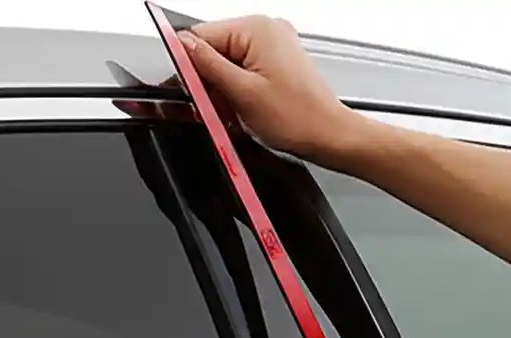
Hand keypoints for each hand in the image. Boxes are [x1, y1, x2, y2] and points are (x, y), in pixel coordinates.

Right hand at [180, 16, 363, 159]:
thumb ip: (207, 65)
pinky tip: (245, 107)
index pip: (201, 35)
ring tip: (238, 110)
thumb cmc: (298, 118)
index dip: (189, 66)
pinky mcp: (278, 61)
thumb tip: (182, 45)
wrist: (329, 135)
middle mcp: (267, 30)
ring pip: (228, 62)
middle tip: (217, 107)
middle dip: (209, 80)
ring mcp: (274, 45)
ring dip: (224, 88)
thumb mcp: (242, 92)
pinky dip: (239, 89)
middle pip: (215, 49)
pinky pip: (245, 70)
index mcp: (257, 29)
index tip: (189, 91)